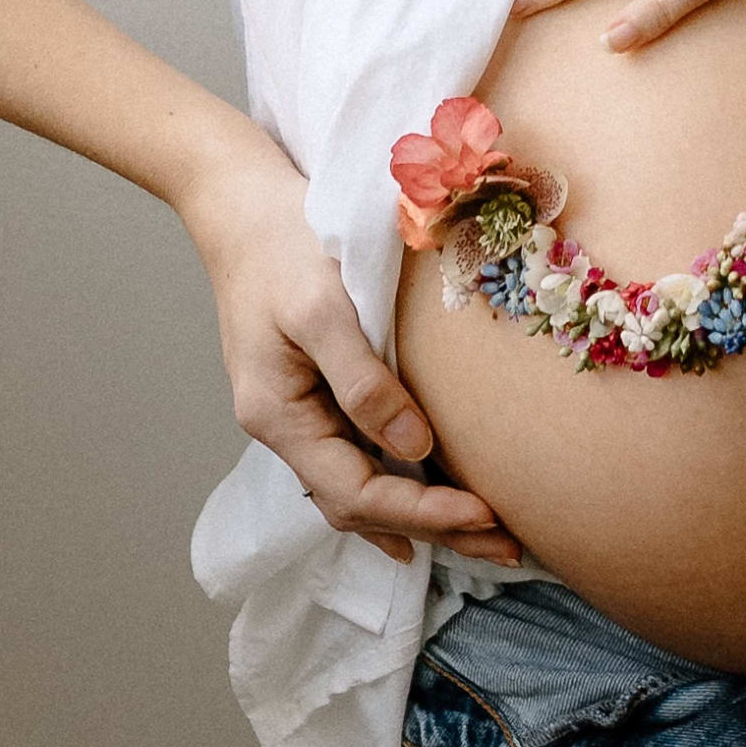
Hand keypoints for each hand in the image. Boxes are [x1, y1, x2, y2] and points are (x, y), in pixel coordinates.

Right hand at [185, 134, 519, 570]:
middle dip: (432, 530)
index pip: (356, 492)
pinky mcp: (313, 392)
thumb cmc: (281, 242)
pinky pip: (355, 459)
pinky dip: (394, 489)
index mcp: (277, 415)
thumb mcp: (323, 306)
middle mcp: (283, 427)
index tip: (485, 515)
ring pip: (357, 490)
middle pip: (359, 506)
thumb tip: (414, 447)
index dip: (422, 511)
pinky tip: (424, 507)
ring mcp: (296, 413)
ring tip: (483, 536)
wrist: (239, 198)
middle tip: (506, 548)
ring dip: (418, 516)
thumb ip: (364, 381)